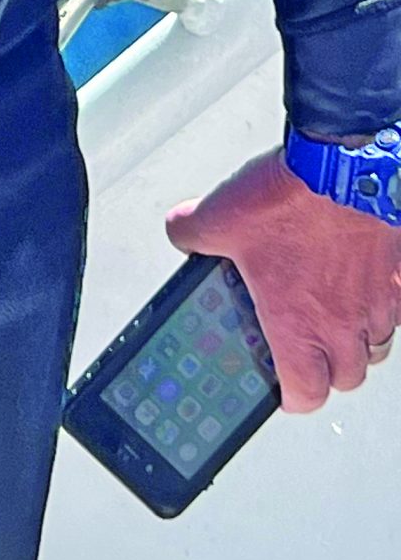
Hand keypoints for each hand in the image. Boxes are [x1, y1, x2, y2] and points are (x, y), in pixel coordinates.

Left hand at [168, 148, 400, 411]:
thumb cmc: (288, 198)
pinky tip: (362, 283)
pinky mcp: (399, 275)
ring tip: (337, 319)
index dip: (294, 395)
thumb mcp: (215, 217)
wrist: (341, 164)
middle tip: (310, 351)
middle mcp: (345, 324)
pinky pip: (396, 308)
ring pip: (378, 345)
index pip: (307, 393)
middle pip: (348, 376)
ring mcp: (378, 301)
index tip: (284, 388)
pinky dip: (381, 304)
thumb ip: (190, 234)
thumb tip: (181, 234)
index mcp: (298, 325)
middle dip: (328, 370)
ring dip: (358, 341)